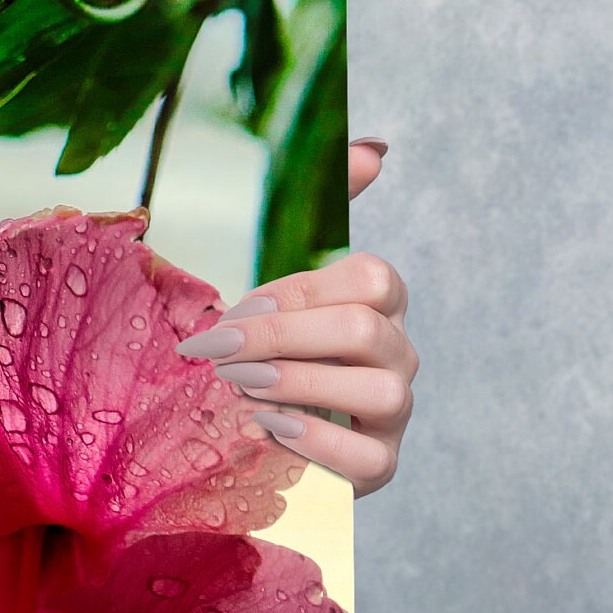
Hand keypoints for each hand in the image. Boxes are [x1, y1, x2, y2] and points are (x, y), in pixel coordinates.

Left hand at [175, 138, 414, 492]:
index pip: (372, 276)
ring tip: (239, 389)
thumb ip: (322, 202)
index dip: (302, 289)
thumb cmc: (259, 344)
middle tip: (216, 352)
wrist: (242, 428)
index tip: (237, 308)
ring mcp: (394, 413)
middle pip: (366, 329)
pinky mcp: (380, 466)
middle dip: (282, 337)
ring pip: (383, 390)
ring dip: (301, 385)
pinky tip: (267, 429)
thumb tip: (375, 146)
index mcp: (377, 303)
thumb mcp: (272, 278)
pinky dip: (317, 442)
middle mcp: (396, 354)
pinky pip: (371, 457)